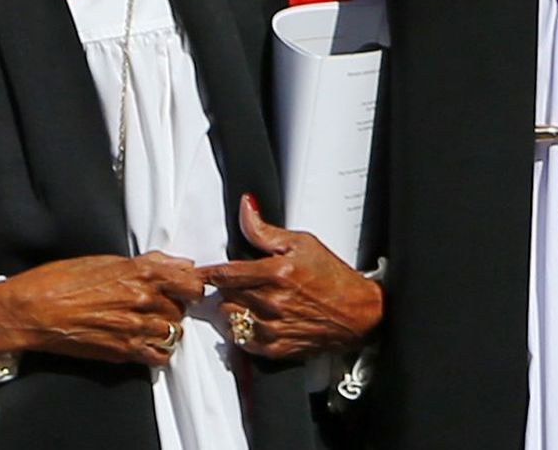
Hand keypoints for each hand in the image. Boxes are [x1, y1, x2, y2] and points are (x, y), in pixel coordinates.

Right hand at [0, 252, 200, 366]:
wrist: (31, 310)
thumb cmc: (60, 281)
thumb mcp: (107, 261)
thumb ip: (149, 263)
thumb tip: (178, 263)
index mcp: (143, 273)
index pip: (192, 283)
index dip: (190, 287)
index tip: (184, 290)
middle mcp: (145, 299)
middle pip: (182, 308)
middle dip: (175, 308)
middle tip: (157, 307)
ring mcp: (136, 327)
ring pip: (174, 332)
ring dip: (166, 330)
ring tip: (149, 326)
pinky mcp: (123, 351)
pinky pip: (159, 357)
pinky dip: (158, 353)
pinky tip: (145, 345)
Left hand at [198, 194, 383, 360]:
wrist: (358, 313)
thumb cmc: (335, 277)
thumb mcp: (303, 243)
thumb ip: (266, 231)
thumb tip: (246, 209)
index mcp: (276, 273)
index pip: (225, 273)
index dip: (208, 273)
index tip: (200, 273)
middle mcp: (271, 301)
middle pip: (225, 295)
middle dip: (230, 288)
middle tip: (245, 283)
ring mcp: (272, 327)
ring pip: (231, 317)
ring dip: (236, 308)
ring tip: (254, 301)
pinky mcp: (274, 348)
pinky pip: (242, 340)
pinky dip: (245, 329)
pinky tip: (260, 319)